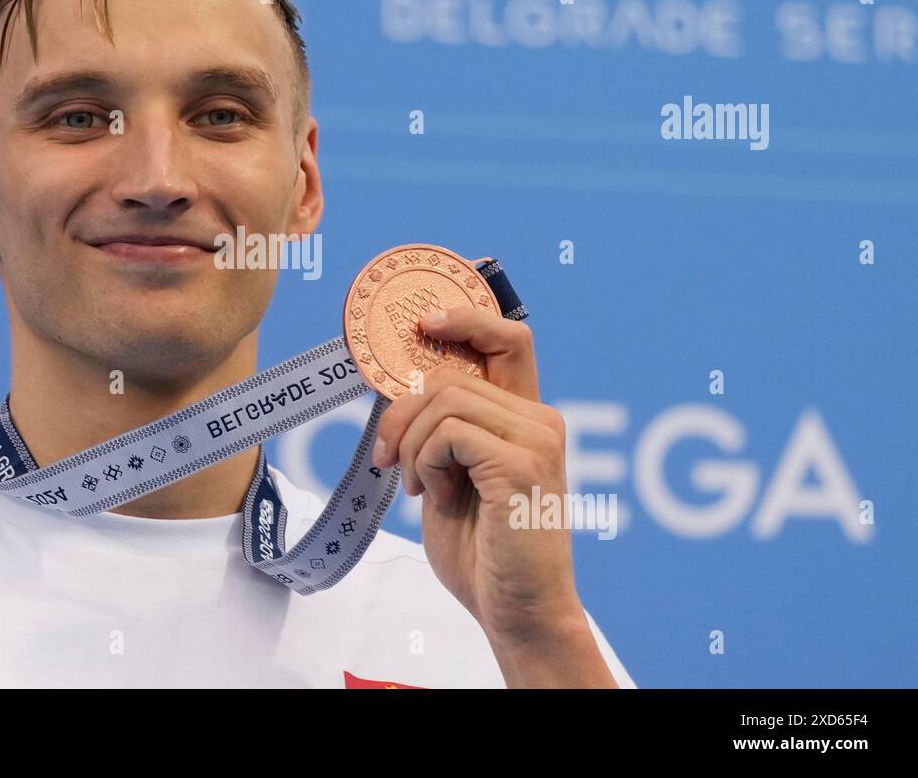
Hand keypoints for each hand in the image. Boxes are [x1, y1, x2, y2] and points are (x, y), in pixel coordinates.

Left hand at [370, 306, 615, 685]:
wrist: (515, 611)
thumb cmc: (483, 551)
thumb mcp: (453, 475)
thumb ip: (442, 429)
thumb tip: (399, 388)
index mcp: (526, 418)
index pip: (509, 339)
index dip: (465, 318)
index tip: (422, 323)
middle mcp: (541, 420)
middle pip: (451, 375)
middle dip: (402, 414)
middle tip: (387, 459)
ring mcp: (537, 439)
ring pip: (444, 400)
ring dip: (412, 446)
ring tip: (420, 488)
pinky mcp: (523, 463)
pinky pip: (448, 433)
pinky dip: (425, 463)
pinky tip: (435, 497)